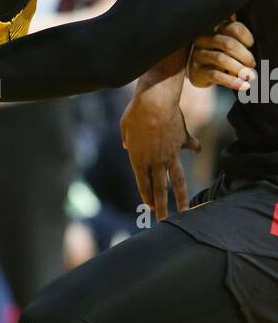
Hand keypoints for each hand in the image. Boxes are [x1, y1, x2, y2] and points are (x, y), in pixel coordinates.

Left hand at [120, 84, 199, 219]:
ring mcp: (171, 153)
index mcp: (139, 160)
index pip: (142, 184)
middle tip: (163, 221)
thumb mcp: (125, 128)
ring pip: (177, 180)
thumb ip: (127, 140)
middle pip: (159, 189)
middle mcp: (156, 161)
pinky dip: (194, 148)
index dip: (146, 196)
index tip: (149, 208)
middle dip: (161, 207)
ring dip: (181, 196)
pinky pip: (190, 146)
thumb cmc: (136, 113)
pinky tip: (198, 151)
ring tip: (184, 210)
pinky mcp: (182, 141)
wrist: (156, 101)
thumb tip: (128, 146)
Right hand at [188, 19, 255, 89]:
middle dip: (244, 55)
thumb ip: (237, 41)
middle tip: (252, 64)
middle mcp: (204, 40)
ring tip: (249, 75)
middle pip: (228, 43)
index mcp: (214, 29)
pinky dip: (232, 82)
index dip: (245, 36)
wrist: (197, 71)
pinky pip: (216, 76)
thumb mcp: (225, 44)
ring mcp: (198, 55)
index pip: (232, 28)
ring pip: (221, 59)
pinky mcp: (197, 71)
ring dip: (239, 68)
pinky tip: (243, 85)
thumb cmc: (215, 54)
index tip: (251, 45)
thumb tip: (253, 52)